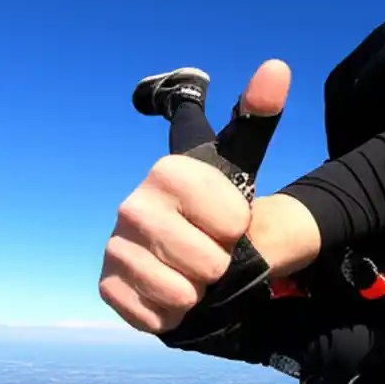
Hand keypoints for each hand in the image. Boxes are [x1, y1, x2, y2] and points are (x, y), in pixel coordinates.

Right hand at [99, 60, 291, 333]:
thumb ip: (258, 116)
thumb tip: (277, 68)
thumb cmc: (217, 205)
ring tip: (189, 269)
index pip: (232, 222)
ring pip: (182, 293)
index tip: (226, 217)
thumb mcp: (243, 160)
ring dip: (198, 292)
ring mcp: (115, 247)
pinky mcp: (107, 287)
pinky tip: (169, 291)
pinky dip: (173, 313)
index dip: (239, 228)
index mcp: (168, 172)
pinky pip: (155, 316)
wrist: (191, 253)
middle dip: (219, 265)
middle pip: (208, 263)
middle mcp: (131, 205)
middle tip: (207, 247)